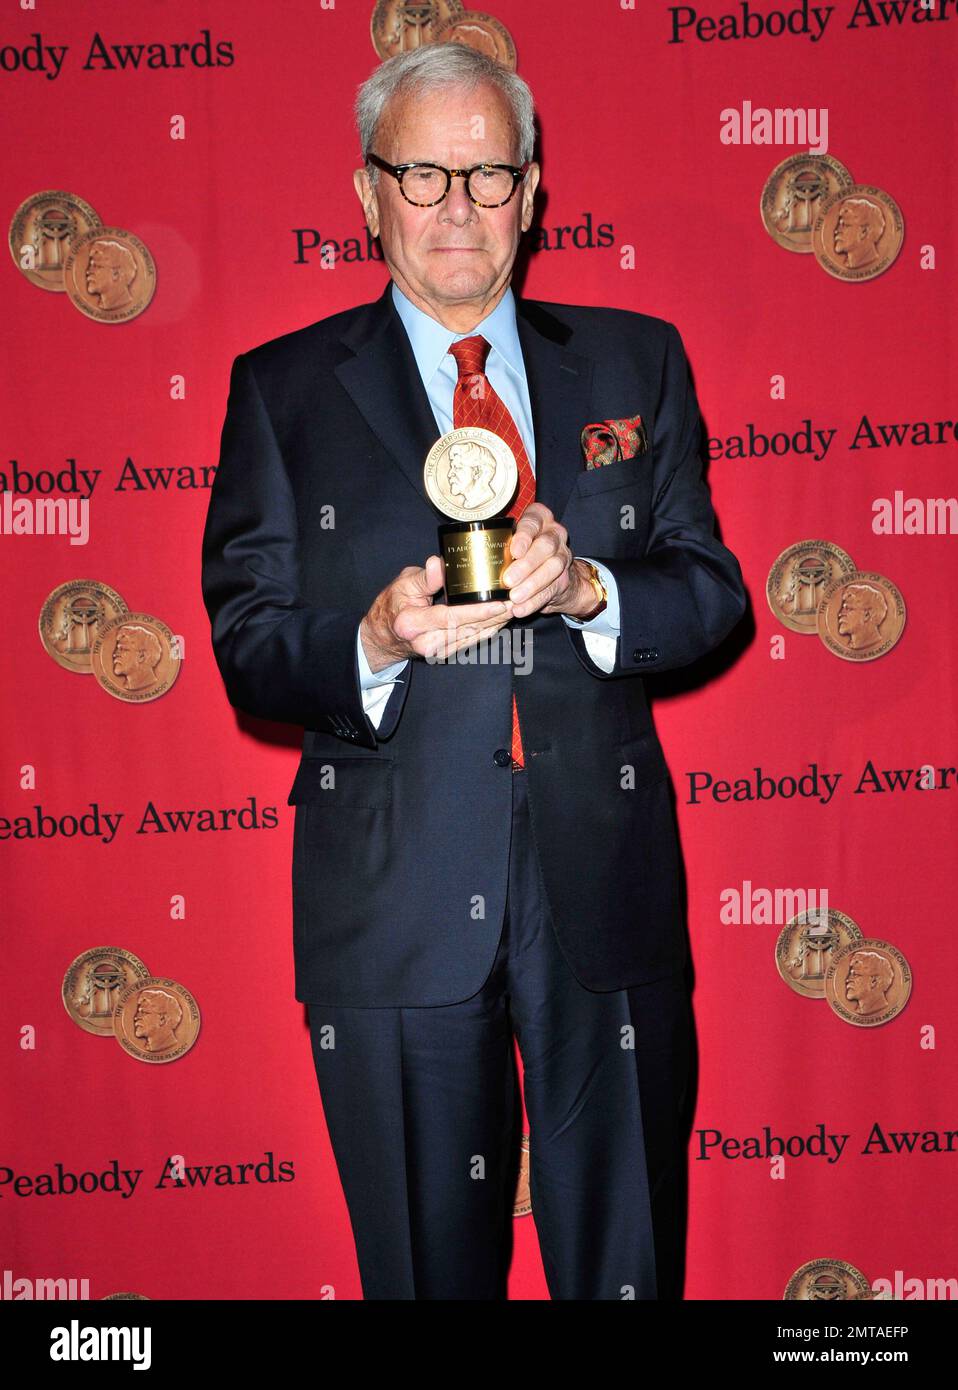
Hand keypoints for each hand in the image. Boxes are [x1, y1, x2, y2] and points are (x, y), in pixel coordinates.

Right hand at [360, 555, 513, 669]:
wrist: (384, 636)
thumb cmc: (393, 605)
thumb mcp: (402, 584)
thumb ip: (424, 577)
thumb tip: (439, 564)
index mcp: (413, 623)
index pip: (451, 617)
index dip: (478, 611)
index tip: (500, 603)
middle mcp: (426, 642)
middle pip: (468, 629)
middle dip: (495, 617)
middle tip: (517, 601)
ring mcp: (437, 651)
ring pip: (473, 636)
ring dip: (496, 624)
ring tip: (515, 608)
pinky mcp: (445, 654)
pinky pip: (471, 641)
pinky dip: (488, 630)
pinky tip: (501, 619)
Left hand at [500, 503, 594, 619]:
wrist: (553, 573)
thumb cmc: (523, 552)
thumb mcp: (512, 541)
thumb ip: (499, 543)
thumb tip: (472, 557)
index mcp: (539, 519)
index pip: (533, 521)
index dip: (524, 536)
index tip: (514, 552)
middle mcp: (554, 534)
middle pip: (545, 545)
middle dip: (526, 564)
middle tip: (508, 580)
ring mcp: (563, 555)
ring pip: (553, 567)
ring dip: (532, 584)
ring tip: (514, 597)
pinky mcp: (565, 578)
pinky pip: (552, 590)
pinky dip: (534, 601)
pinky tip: (521, 609)